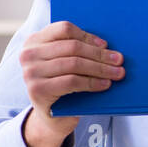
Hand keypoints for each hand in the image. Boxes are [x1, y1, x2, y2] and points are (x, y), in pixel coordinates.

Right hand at [18, 21, 123, 146]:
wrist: (51, 117)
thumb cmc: (61, 85)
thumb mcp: (65, 62)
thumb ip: (76, 50)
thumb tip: (106, 45)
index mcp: (34, 40)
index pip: (64, 29)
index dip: (87, 36)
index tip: (105, 45)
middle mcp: (29, 54)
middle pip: (72, 47)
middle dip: (99, 54)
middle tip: (118, 60)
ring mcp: (31, 72)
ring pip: (74, 63)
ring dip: (100, 68)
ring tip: (116, 73)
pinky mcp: (38, 90)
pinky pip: (72, 81)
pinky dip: (92, 82)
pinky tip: (105, 84)